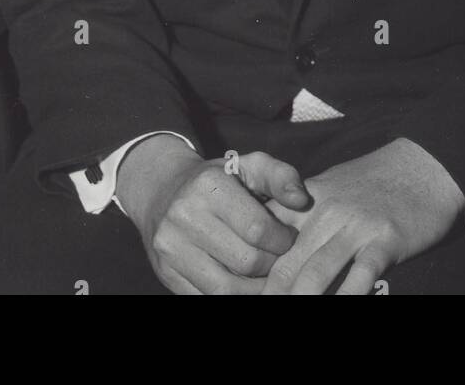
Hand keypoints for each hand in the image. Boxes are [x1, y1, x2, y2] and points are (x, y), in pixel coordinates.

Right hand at [117, 136, 309, 294]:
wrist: (163, 190)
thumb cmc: (218, 180)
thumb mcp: (249, 165)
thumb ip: (281, 176)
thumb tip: (302, 201)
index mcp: (208, 185)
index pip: (258, 229)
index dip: (283, 240)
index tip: (288, 238)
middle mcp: (184, 215)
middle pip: (245, 261)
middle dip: (271, 265)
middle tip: (278, 258)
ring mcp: (170, 247)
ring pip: (226, 289)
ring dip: (254, 288)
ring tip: (264, 274)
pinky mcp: (165, 272)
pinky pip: (206, 298)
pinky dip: (232, 296)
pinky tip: (242, 283)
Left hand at [261, 137, 464, 294]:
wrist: (423, 165)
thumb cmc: (374, 184)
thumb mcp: (329, 190)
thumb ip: (301, 219)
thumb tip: (273, 254)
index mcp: (305, 203)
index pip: (267, 241)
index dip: (253, 276)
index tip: (241, 294)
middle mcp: (324, 213)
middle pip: (285, 265)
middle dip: (270, 296)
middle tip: (257, 310)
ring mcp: (354, 226)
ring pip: (315, 273)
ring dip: (300, 301)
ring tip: (292, 315)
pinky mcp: (385, 240)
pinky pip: (360, 276)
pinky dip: (346, 298)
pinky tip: (338, 309)